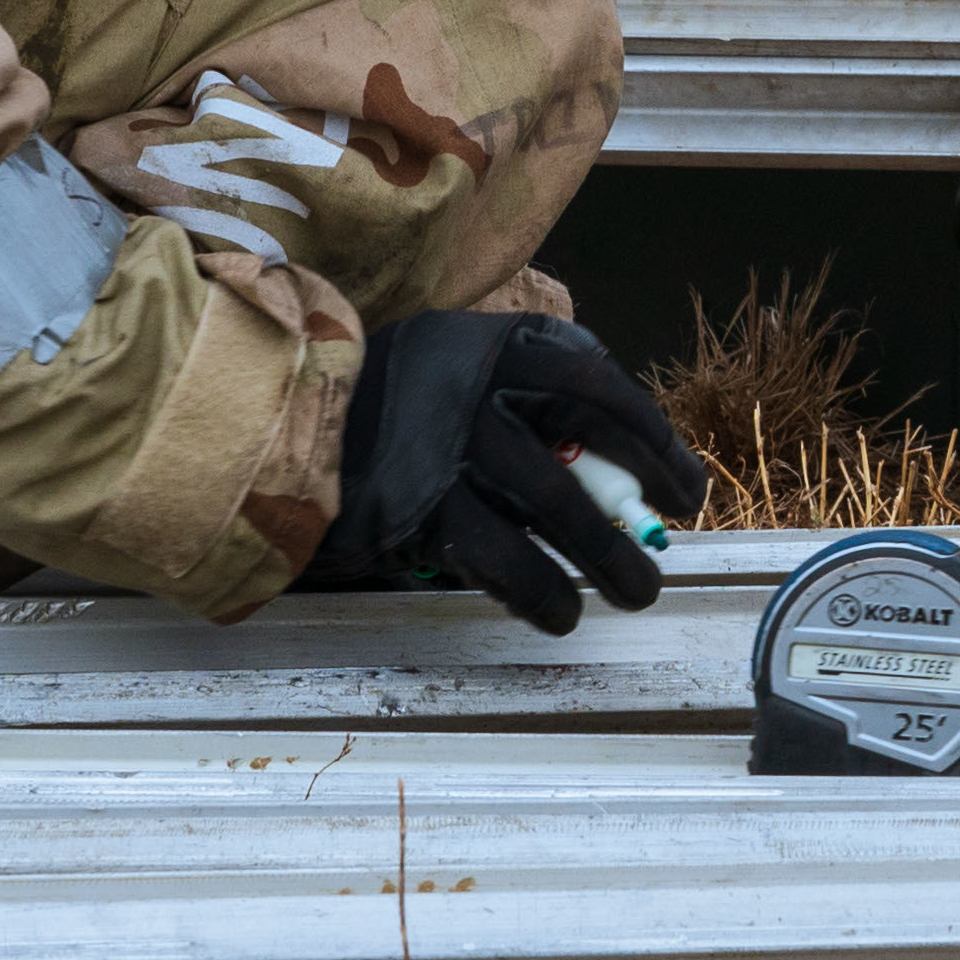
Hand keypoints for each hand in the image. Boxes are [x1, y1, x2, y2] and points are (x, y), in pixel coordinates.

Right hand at [314, 312, 693, 633]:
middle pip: (587, 443)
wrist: (276, 425)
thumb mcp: (452, 364)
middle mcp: (478, 388)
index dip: (652, 436)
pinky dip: (541, 593)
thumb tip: (611, 459)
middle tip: (670, 540)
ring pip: (555, 507)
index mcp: (494, 345)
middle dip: (641, 499)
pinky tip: (561, 614)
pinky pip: (503, 559)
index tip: (682, 483)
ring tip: (636, 592)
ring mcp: (449, 448)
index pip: (596, 381)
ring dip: (607, 558)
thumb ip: (522, 391)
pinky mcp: (420, 510)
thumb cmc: (382, 402)